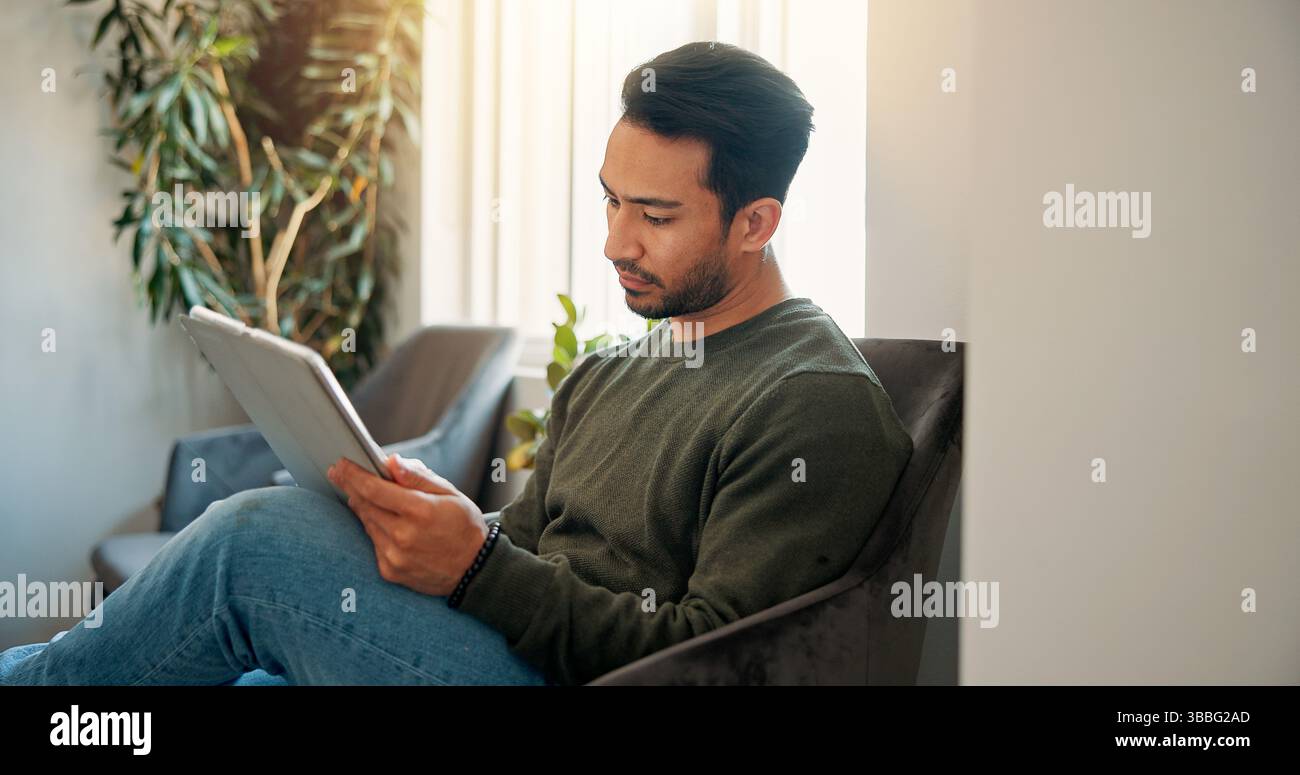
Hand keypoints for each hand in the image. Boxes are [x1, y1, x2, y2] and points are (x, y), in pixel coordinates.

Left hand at [327, 454, 487, 596]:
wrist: (475, 569)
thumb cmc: (463, 526)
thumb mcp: (449, 494)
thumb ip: (418, 477)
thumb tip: (391, 462)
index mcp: (420, 511)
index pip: (374, 489)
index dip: (353, 475)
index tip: (340, 464)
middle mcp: (404, 535)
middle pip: (364, 505)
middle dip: (351, 487)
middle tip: (339, 473)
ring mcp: (395, 556)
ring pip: (367, 523)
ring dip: (363, 507)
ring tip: (362, 495)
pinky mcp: (391, 571)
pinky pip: (374, 543)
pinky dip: (375, 529)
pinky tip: (383, 522)